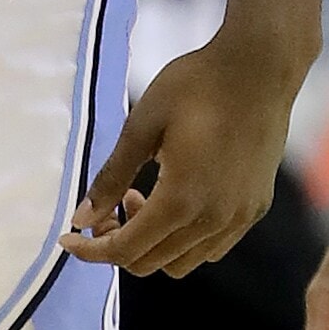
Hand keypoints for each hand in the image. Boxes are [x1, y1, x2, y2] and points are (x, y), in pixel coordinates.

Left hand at [63, 27, 298, 277]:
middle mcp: (214, 220)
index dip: (90, 250)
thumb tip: (81, 218)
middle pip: (151, 262)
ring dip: (152, 243)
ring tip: (144, 198)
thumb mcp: (141, 126)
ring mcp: (240, 217)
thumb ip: (111, 178)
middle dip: (118, 243)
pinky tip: (177, 200)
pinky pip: (211, 247)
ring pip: (182, 262)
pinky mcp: (256, 208)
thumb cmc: (196, 86)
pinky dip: (183, 239)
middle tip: (108, 206)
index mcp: (181, 200)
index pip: (126, 250)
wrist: (260, 67)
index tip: (68, 237)